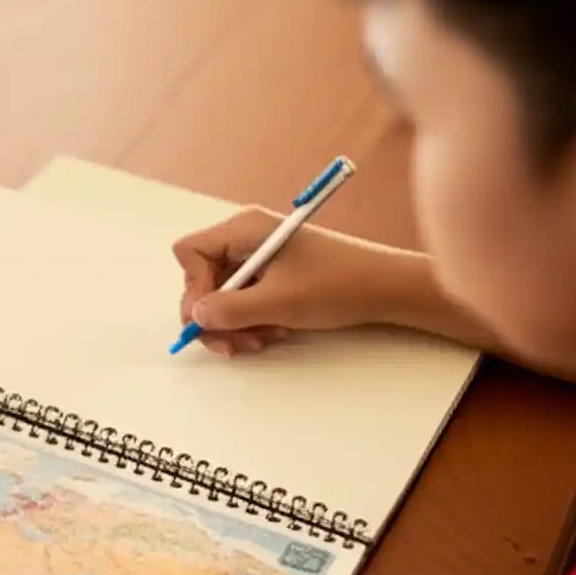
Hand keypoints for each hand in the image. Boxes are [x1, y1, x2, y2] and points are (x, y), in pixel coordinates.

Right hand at [173, 207, 402, 355]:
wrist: (385, 289)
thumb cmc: (336, 286)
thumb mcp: (278, 302)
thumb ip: (230, 310)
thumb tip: (196, 316)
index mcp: (244, 229)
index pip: (190, 252)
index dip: (193, 288)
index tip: (210, 318)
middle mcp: (245, 237)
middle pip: (202, 278)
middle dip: (214, 315)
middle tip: (230, 345)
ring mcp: (257, 255)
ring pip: (221, 294)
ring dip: (234, 324)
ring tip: (260, 340)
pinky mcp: (270, 274)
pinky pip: (242, 299)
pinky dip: (250, 321)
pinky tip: (272, 332)